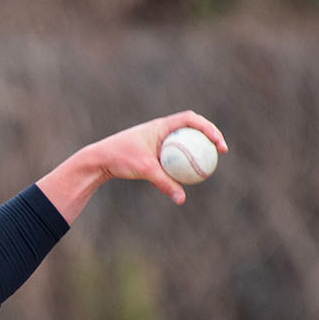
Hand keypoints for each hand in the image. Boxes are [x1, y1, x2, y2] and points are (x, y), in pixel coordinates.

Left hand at [77, 110, 227, 205]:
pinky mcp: (152, 152)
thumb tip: (182, 200)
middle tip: (221, 151)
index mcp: (160, 125)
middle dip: (209, 137)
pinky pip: (172, 156)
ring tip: (209, 164)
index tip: (218, 143)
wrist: (97, 161)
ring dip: (196, 150)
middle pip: (191, 129)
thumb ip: (164, 183)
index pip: (190, 120)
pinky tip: (185, 180)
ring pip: (182, 144)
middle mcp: (160, 130)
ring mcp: (156, 141)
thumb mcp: (144, 170)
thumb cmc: (119, 158)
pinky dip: (180, 164)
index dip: (208, 128)